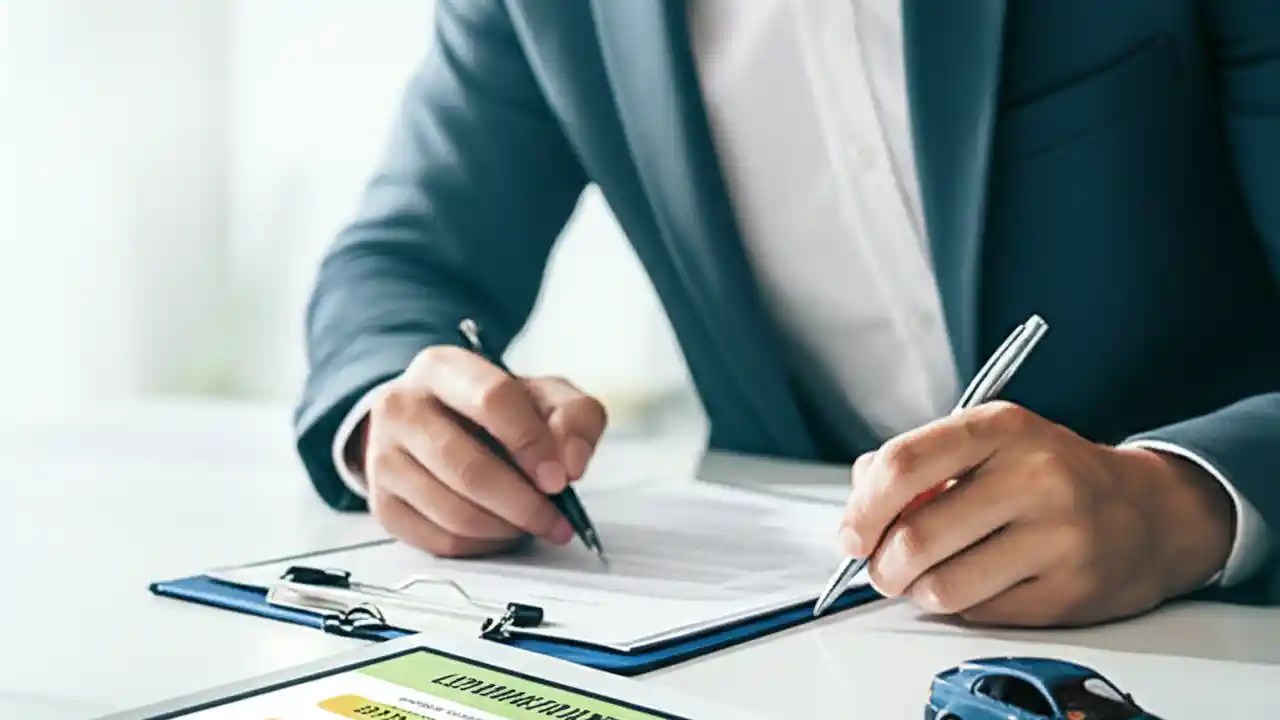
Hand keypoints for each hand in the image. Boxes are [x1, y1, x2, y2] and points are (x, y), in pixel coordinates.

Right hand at [359, 345, 606, 557]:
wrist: (436, 421)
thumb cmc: (494, 410)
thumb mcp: (544, 396)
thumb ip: (574, 417)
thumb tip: (571, 464)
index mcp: (442, 368)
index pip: (492, 400)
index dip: (533, 444)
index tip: (560, 477)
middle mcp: (401, 407)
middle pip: (468, 467)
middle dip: (523, 503)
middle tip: (555, 517)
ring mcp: (383, 458)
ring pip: (453, 512)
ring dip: (507, 528)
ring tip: (532, 522)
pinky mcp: (382, 503)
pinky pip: (439, 540)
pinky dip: (482, 545)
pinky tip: (501, 531)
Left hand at [839, 401, 1234, 625]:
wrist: (1147, 511)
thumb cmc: (1046, 474)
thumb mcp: (987, 442)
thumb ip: (915, 463)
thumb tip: (857, 505)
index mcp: (1001, 428)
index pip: (904, 465)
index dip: (862, 509)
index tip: (851, 534)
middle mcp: (1034, 477)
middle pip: (917, 537)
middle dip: (881, 565)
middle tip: (882, 568)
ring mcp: (1058, 536)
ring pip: (943, 587)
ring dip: (917, 592)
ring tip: (926, 578)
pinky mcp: (1071, 591)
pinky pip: (981, 614)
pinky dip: (961, 607)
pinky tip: (978, 583)